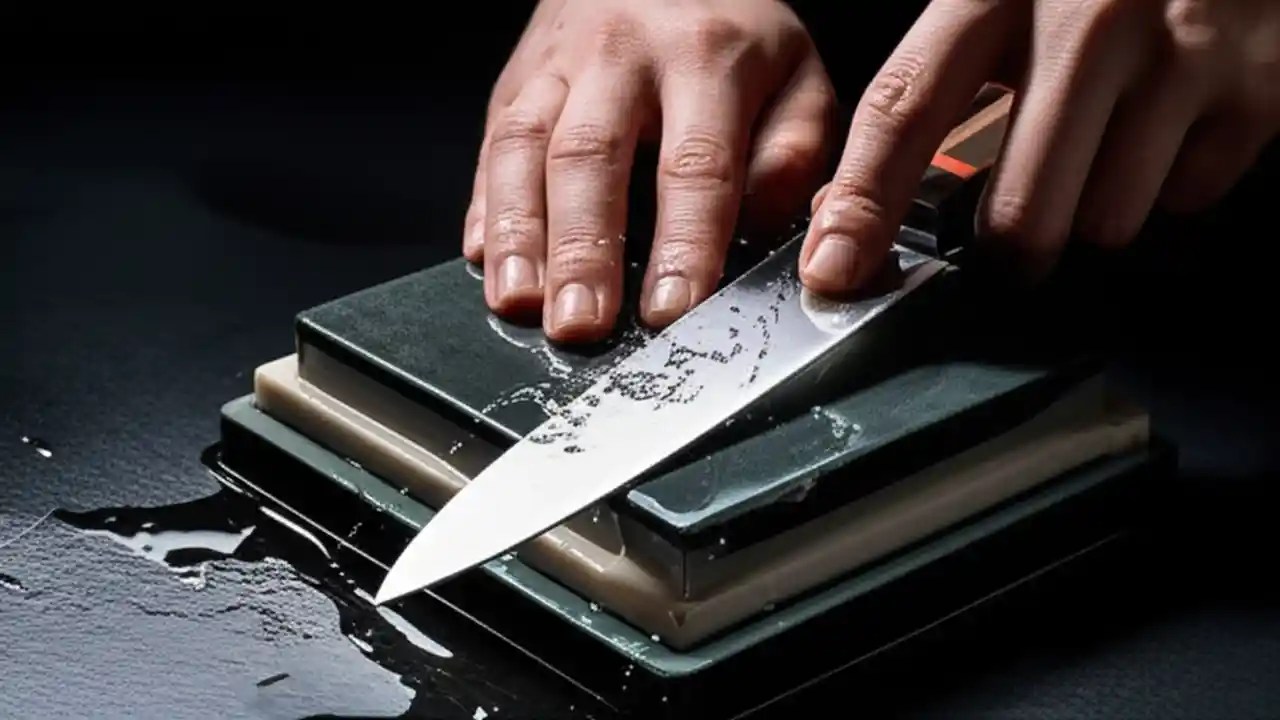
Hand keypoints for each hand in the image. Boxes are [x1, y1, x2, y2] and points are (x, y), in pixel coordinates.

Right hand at [464, 0, 834, 341]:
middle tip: (580, 324)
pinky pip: (491, 141)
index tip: (672, 311)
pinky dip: (484, 205)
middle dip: (582, 248)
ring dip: (518, 233)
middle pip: (591, 157)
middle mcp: (623, 55)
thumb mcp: (796, 80)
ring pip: (523, 147)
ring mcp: (557, 65)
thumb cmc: (734, 40)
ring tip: (518, 304)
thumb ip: (792, 157)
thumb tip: (764, 232)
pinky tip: (484, 259)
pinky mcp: (516, 79)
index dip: (683, 243)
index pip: (696, 164)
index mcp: (708, 58)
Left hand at [802, 0, 1279, 293]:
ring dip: (1094, 214)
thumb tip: (852, 209)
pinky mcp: (1255, 91)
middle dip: (1008, 248)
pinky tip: (1173, 129)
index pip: (905, 108)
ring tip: (1109, 149)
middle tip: (1015, 234)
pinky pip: (1188, 199)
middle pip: (1016, 211)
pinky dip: (1172, 184)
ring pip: (1104, 224)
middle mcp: (1087, 18)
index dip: (864, 203)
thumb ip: (937, 85)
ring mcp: (1178, 53)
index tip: (835, 270)